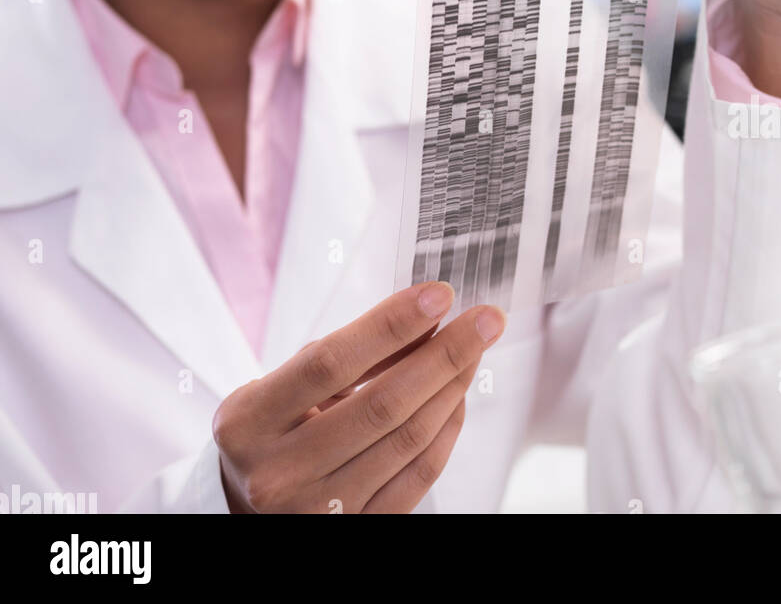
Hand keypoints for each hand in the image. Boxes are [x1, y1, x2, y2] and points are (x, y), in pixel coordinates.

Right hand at [213, 282, 504, 513]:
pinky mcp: (352, 534)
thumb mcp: (284, 383)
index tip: (438, 295)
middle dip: (444, 355)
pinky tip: (457, 397)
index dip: (389, 325)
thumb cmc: (271, 429)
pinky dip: (446, 432)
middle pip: (381, 405)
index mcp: (248, 423)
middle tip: (486, 320)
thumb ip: (347, 354)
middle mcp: (278, 474)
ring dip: (452, 388)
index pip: (329, 364)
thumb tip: (425, 318)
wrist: (248, 507)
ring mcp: (315, 513)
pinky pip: (417, 479)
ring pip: (407, 442)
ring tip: (474, 351)